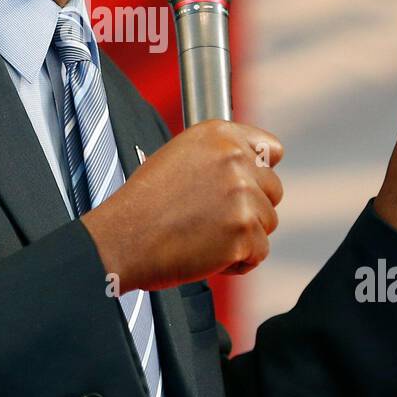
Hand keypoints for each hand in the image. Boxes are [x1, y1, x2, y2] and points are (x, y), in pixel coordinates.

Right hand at [82, 120, 284, 291]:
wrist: (123, 238)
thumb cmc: (143, 205)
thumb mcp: (177, 157)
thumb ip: (218, 157)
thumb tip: (252, 167)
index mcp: (218, 135)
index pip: (269, 149)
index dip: (260, 171)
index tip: (250, 184)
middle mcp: (234, 159)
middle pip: (273, 190)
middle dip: (251, 208)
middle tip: (216, 219)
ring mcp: (241, 196)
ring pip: (267, 223)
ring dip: (243, 236)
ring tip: (206, 237)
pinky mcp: (243, 232)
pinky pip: (259, 252)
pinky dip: (238, 261)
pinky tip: (209, 254)